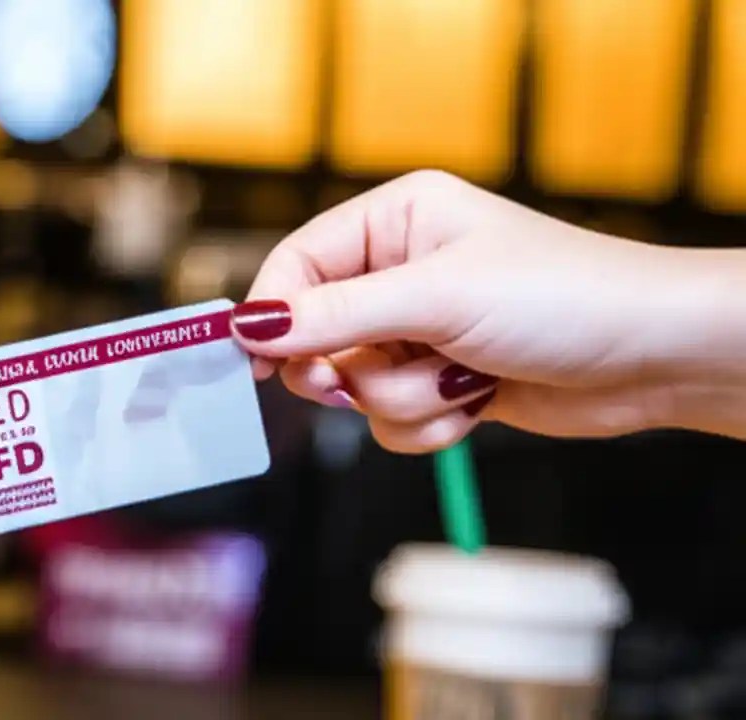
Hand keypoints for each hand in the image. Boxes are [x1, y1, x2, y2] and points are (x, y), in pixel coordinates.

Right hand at [233, 170, 745, 450]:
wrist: (652, 356)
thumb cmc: (559, 298)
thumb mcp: (437, 297)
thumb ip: (334, 314)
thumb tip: (247, 326)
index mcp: (395, 221)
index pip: (297, 263)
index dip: (273, 313)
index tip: (260, 361)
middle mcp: (400, 271)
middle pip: (315, 334)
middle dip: (346, 368)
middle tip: (356, 381)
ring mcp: (420, 330)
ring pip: (356, 386)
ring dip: (405, 398)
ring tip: (462, 379)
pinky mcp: (441, 380)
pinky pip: (392, 420)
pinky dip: (430, 423)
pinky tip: (478, 401)